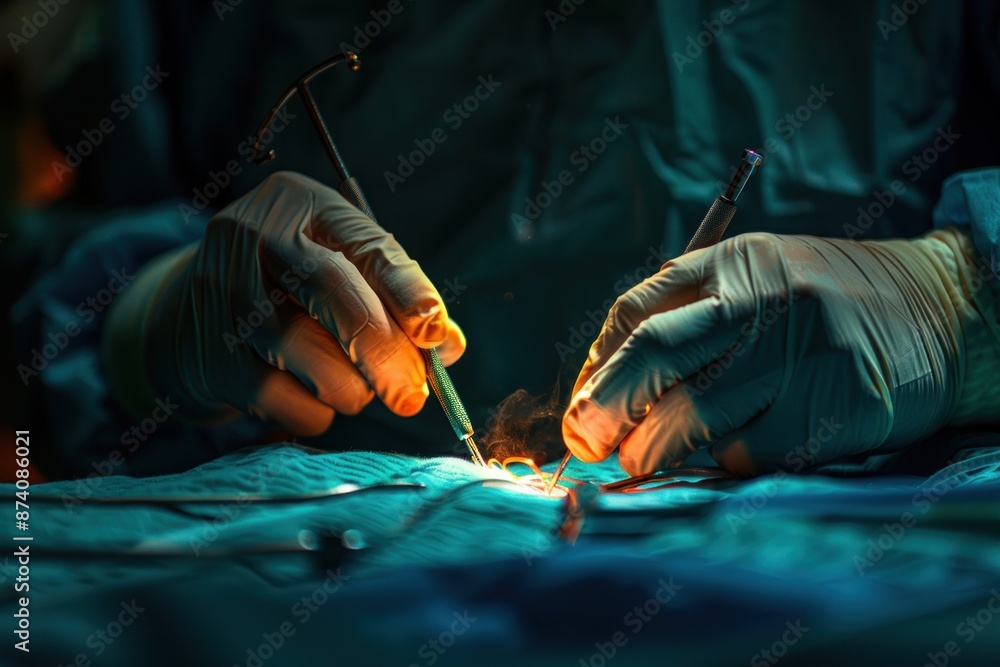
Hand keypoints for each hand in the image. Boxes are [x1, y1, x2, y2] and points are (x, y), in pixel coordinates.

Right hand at [104, 171, 464, 434]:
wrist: (192, 318)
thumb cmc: (292, 290)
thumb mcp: (344, 267)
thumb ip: (398, 299)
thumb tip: (446, 344)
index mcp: (300, 204)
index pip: (365, 243)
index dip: (407, 289)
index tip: (435, 329)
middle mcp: (255, 237)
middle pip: (331, 292)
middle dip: (384, 350)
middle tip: (413, 394)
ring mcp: (223, 295)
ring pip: (309, 354)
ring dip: (352, 388)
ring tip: (357, 387)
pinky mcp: (212, 357)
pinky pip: (284, 400)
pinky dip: (316, 411)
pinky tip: (312, 397)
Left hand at [562, 229, 992, 475]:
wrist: (947, 316)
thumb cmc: (834, 304)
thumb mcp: (763, 278)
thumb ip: (693, 313)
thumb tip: (608, 384)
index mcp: (735, 262)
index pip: (636, 311)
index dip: (596, 365)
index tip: (583, 402)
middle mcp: (761, 302)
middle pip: (650, 354)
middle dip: (602, 406)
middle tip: (584, 440)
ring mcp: (795, 357)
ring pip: (687, 416)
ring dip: (648, 449)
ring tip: (640, 458)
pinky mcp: (822, 414)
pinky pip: (741, 453)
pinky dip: (721, 461)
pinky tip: (733, 450)